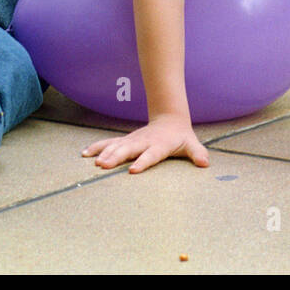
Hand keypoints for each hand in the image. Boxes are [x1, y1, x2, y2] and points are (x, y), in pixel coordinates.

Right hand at [82, 114, 209, 173]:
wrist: (169, 119)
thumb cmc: (180, 137)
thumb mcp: (191, 144)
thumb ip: (197, 153)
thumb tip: (205, 162)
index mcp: (159, 145)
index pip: (151, 154)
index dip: (142, 162)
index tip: (132, 171)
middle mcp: (143, 142)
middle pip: (128, 150)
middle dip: (115, 157)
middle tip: (103, 166)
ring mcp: (132, 140)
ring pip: (116, 146)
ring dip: (103, 153)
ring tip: (92, 162)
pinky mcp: (125, 141)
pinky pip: (108, 144)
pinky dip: (97, 147)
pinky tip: (84, 153)